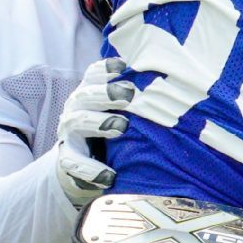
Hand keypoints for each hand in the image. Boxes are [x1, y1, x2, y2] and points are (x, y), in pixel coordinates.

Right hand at [56, 58, 133, 208]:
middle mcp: (77, 108)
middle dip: (106, 93)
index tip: (123, 66)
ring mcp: (69, 133)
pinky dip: (92, 169)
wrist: (85, 168)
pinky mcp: (68, 159)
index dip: (106, 69)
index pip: (93, 74)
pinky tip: (110, 176)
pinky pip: (74, 163)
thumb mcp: (121, 111)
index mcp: (90, 93)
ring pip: (78, 121)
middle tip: (128, 95)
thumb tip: (174, 80)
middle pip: (86, 95)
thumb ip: (137, 98)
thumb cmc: (111, 130)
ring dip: (99, 122)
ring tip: (122, 126)